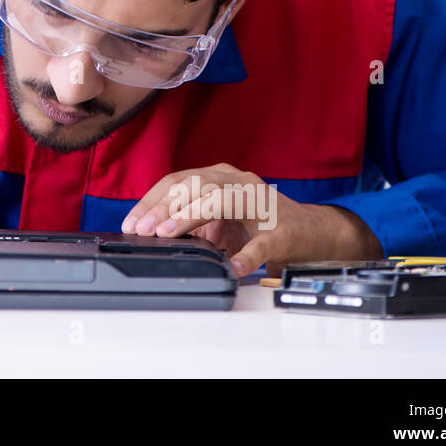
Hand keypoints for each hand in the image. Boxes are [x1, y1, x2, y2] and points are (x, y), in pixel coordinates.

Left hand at [120, 163, 382, 277]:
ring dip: (190, 216)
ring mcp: (261, 204)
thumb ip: (192, 222)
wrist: (314, 234)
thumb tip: (152, 234)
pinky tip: (233, 266)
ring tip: (167, 233)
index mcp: (221, 179)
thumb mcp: (220, 220)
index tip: (131, 222)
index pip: (178, 181)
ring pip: (221, 200)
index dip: (151, 200)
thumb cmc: (262, 225)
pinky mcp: (283, 231)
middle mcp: (239, 183)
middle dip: (162, 207)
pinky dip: (247, 255)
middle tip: (141, 229)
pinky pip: (262, 243)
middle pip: (193, 185)